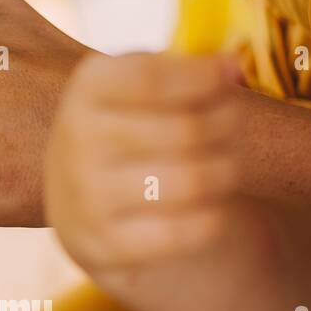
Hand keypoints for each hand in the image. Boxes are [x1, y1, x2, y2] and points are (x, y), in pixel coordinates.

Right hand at [44, 52, 244, 271]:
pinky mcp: (106, 245)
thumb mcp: (136, 87)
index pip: (149, 77)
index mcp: (86, 90)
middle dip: (228, 125)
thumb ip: (183, 69)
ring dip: (226, 170)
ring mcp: (86, 196)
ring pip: (194, 181)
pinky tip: (206, 204)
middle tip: (233, 125)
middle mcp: (77, 140)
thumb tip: (231, 66)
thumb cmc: (127, 130)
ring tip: (225, 164)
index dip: (203, 76)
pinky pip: (191, 230)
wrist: (77, 203)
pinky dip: (213, 215)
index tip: (231, 75)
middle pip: (186, 129)